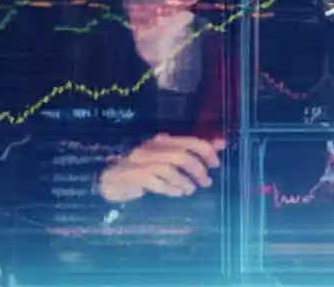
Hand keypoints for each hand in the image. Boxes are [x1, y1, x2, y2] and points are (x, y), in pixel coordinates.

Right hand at [97, 134, 225, 202]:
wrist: (111, 178)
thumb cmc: (144, 167)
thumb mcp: (168, 157)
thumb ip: (193, 150)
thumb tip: (221, 143)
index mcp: (162, 140)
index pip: (190, 141)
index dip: (207, 152)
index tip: (216, 164)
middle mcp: (151, 147)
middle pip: (181, 156)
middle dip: (198, 170)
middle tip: (207, 182)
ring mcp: (141, 161)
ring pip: (169, 169)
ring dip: (184, 181)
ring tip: (190, 189)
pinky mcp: (133, 175)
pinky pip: (156, 182)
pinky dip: (170, 189)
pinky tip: (177, 193)